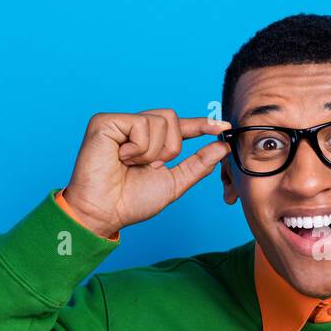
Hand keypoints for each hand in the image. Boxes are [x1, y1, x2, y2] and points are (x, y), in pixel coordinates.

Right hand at [61, 110, 231, 236]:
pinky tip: (121, 158)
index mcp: (149, 140)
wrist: (105, 212)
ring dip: (152, 152)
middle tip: (150, 166)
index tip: (224, 127)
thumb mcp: (174, 182)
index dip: (202, 124)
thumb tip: (222, 146)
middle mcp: (133, 127)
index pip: (180, 126)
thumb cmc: (132, 201)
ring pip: (159, 121)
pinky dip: (138, 148)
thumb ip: (198, 164)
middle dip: (170, 148)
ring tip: (131, 164)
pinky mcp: (105, 121)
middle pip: (172, 117)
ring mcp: (119, 122)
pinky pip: (140, 124)